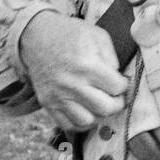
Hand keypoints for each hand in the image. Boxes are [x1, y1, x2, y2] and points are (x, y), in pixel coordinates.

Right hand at [19, 11, 127, 131]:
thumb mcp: (97, 36)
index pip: (117, 88)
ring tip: (101, 103)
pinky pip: (67, 124)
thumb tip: (119, 78)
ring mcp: (57, 96)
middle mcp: (72, 84)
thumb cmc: (70, 34)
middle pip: (105, 108)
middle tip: (116, 95)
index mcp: (87, 66)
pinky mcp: (47, 103)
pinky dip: (81, 122)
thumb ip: (112, 58)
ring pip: (87, 121)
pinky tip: (86, 110)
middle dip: (117, 103)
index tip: (121, 81)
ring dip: (99, 114)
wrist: (36, 36)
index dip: (124, 85)